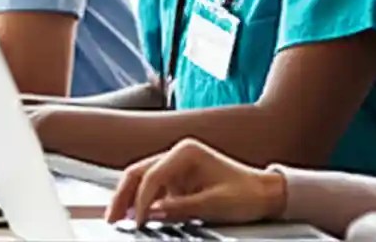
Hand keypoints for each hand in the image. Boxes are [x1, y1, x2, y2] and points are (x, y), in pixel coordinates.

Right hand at [106, 138, 286, 224]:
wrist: (264, 193)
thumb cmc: (245, 194)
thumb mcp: (214, 204)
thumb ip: (180, 207)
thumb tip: (152, 212)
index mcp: (186, 152)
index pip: (152, 176)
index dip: (140, 200)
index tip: (135, 222)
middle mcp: (177, 154)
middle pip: (138, 172)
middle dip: (122, 195)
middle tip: (111, 217)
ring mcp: (176, 165)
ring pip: (140, 178)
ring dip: (128, 197)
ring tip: (116, 217)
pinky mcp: (177, 178)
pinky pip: (152, 188)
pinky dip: (141, 201)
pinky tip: (134, 215)